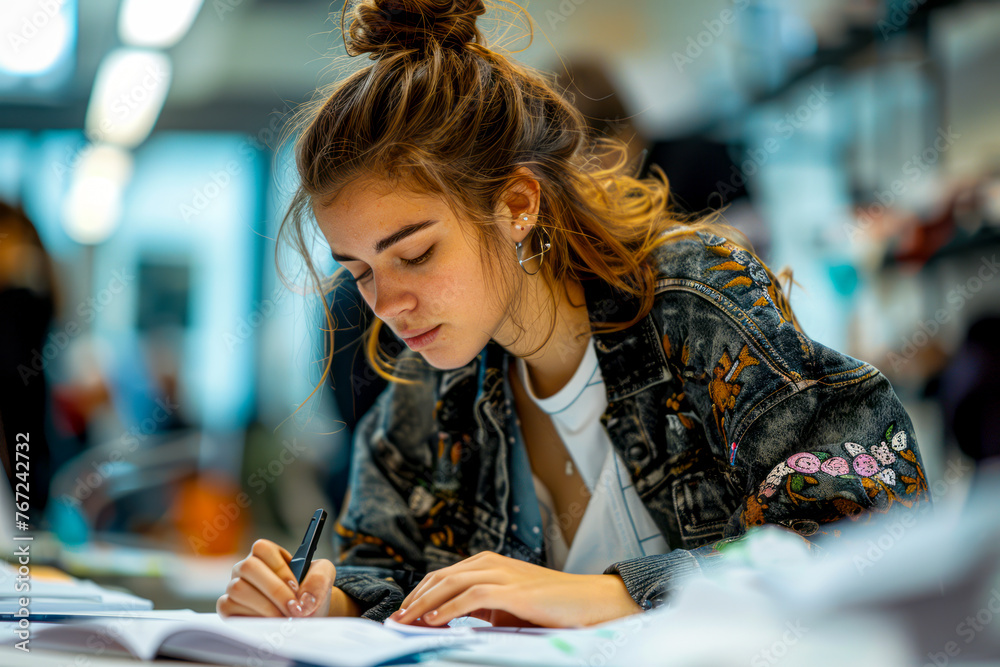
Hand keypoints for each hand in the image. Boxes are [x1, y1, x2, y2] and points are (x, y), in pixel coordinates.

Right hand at [217, 538, 346, 617]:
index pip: (262, 548)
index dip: (280, 568)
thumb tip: (305, 599)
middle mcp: (246, 567)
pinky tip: (268, 623)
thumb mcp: (324, 576)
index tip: (296, 588)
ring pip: (238, 589)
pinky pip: (229, 608)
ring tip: (284, 619)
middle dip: (274, 590)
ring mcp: (234, 586)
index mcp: (267, 554)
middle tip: (293, 608)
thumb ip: (320, 578)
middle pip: (248, 567)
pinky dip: (251, 618)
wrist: (305, 615)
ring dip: (265, 607)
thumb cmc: (310, 592)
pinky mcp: (227, 607)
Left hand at [387, 551, 641, 627]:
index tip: (401, 614)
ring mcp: (501, 574)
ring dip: (423, 605)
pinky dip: (448, 609)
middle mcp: (490, 563)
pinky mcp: (512, 591)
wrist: (587, 601)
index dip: (419, 594)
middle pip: (440, 578)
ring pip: (450, 584)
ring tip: (405, 622)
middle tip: (394, 620)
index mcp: (487, 564)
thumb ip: (480, 609)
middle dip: (414, 599)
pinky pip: (471, 597)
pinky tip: (433, 621)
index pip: (442, 576)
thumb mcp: (507, 607)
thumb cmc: (548, 607)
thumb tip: (446, 621)